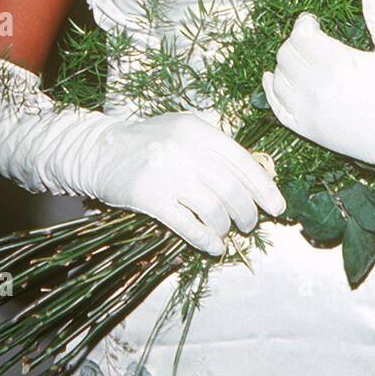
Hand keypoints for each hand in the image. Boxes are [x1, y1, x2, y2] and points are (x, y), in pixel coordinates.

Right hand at [91, 111, 286, 256]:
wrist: (97, 151)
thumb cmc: (146, 143)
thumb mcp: (181, 131)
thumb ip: (212, 148)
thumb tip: (253, 176)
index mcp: (198, 130)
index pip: (242, 161)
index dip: (263, 187)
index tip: (276, 207)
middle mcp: (185, 149)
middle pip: (232, 188)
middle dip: (247, 211)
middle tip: (248, 224)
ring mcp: (167, 173)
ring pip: (213, 208)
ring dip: (226, 226)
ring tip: (227, 232)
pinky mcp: (149, 197)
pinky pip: (188, 224)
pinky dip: (206, 239)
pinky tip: (213, 246)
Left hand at [261, 0, 374, 187]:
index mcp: (339, 64)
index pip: (300, 35)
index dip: (305, 23)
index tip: (316, 21)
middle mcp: (318, 89)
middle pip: (286, 54)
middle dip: (296, 41)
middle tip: (314, 38)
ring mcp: (311, 114)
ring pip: (278, 78)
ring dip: (286, 63)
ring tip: (306, 58)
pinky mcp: (311, 132)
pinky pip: (277, 109)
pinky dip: (271, 91)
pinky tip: (274, 78)